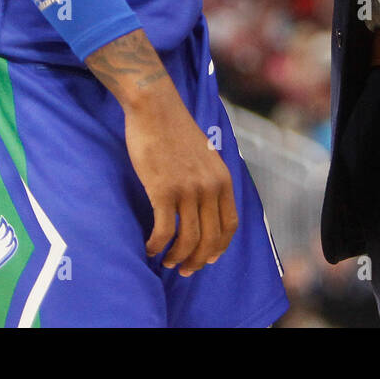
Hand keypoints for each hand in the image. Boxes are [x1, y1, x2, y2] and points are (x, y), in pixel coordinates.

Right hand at [123, 92, 237, 276]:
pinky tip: (149, 248)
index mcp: (223, 178)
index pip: (230, 225)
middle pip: (210, 238)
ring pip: (188, 240)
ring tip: (166, 261)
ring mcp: (188, 189)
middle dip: (197, 261)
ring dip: (177, 258)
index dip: (219, 247)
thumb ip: (209, 179)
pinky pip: (164, 231)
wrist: (155, 109)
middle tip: (184, 270)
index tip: (207, 259)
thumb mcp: (205, 156)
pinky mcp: (163, 190)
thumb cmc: (175, 132)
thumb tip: (206, 207)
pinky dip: (156, 246)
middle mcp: (210, 186)